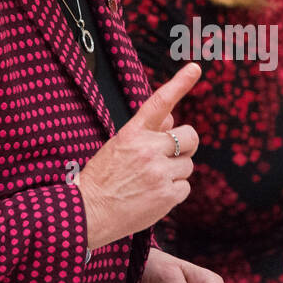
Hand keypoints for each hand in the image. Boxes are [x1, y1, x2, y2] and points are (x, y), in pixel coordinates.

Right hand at [76, 63, 200, 249]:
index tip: (195, 68)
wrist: (87, 214)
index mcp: (132, 133)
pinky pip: (185, 187)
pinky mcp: (167, 195)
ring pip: (188, 165)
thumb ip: (146, 132)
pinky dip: (173, 192)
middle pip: (190, 137)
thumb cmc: (101, 179)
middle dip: (184, 146)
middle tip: (168, 158)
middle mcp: (148, 149)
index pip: (159, 103)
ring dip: (175, 172)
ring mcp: (159, 172)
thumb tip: (173, 120)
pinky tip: (153, 196)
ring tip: (150, 182)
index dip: (180, 83)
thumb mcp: (118, 147)